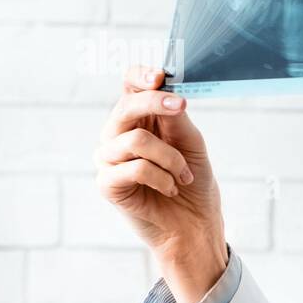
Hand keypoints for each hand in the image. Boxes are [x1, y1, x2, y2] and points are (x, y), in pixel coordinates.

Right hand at [95, 66, 226, 302]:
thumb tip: (167, 87)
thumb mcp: (191, 144)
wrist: (195, 226)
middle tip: (182, 107)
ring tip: (183, 176)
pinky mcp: (108, 184)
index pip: (129, 86)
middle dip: (156, 102)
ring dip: (170, 158)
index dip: (140, 76)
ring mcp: (109, 159)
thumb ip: (176, 117)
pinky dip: (162, 178)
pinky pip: (135, 168)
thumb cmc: (193, 183)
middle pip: (126, 105)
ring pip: (135, 139)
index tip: (161, 76)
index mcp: (139, 120)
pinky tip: (170, 189)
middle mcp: (118, 135)